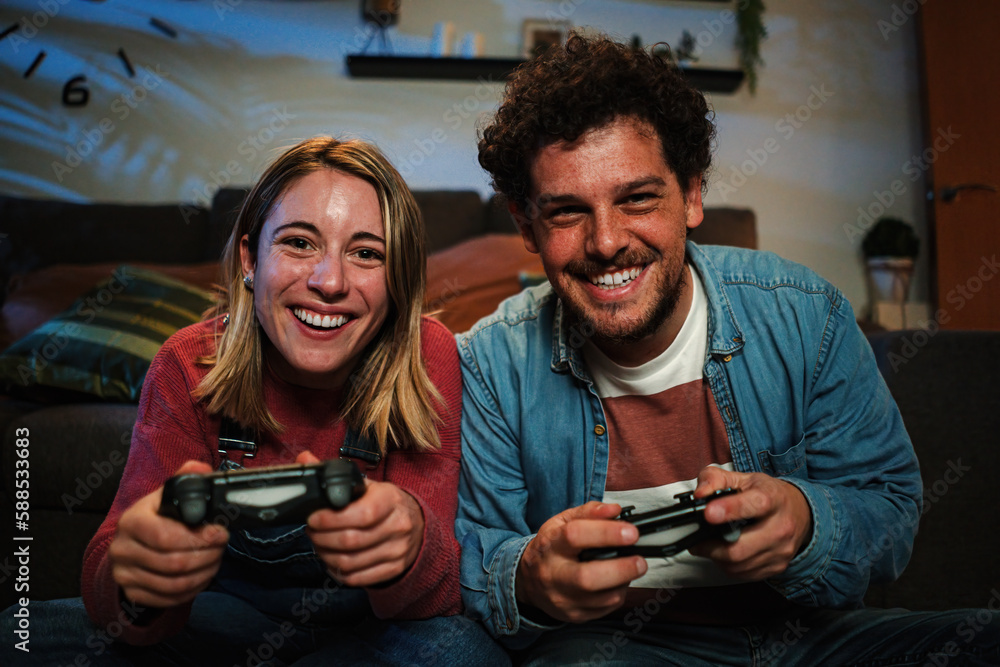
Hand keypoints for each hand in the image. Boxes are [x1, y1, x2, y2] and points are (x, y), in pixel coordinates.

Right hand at [108, 461, 228, 608]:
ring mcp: (124, 574)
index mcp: (131, 521)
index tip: (220, 533)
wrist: (131, 543)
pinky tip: (203, 576)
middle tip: (221, 548)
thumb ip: (185, 479)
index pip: (165, 537)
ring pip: (174, 584)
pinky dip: (192, 589)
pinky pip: (168, 599)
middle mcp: (122, 549)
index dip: (198, 538)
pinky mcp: (133, 593)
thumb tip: (200, 469)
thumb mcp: (166, 495)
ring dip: (203, 573)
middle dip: (207, 556)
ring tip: (216, 560)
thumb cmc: (155, 517)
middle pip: (173, 563)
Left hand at [298, 451, 423, 587]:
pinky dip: (338, 572)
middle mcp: (399, 525)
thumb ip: (333, 474)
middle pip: (352, 541)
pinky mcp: (394, 569)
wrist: (415, 524)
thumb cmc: (383, 503)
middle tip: (311, 532)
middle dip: (322, 538)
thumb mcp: (366, 485)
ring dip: (326, 556)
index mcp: (390, 499)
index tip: (312, 518)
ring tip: (319, 545)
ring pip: (351, 562)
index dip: (331, 519)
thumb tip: (304, 458)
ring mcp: (398, 550)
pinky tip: (332, 560)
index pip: (362, 513)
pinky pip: (357, 578)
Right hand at [515, 502, 646, 623]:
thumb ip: (589, 512)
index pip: (576, 536)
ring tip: (630, 568)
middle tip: (640, 561)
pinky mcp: (574, 615)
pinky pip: (605, 609)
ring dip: (624, 582)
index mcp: (551, 544)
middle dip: (621, 569)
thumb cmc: (551, 547)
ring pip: (602, 598)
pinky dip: (618, 594)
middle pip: (587, 577)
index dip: (607, 533)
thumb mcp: (562, 522)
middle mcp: (553, 574)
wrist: (529, 580)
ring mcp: (562, 599)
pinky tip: (616, 582)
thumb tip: (615, 510)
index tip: (632, 533)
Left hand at [689, 466, 811, 580]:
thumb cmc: (768, 494)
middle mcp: (781, 526)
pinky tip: (726, 552)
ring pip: (738, 564)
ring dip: (717, 557)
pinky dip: (728, 565)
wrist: (799, 512)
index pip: (755, 505)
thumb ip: (715, 479)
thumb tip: (700, 494)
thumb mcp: (742, 478)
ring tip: (711, 544)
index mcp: (773, 498)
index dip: (730, 509)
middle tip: (697, 539)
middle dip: (712, 545)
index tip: (709, 513)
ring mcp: (781, 550)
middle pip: (740, 547)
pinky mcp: (777, 567)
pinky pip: (744, 573)